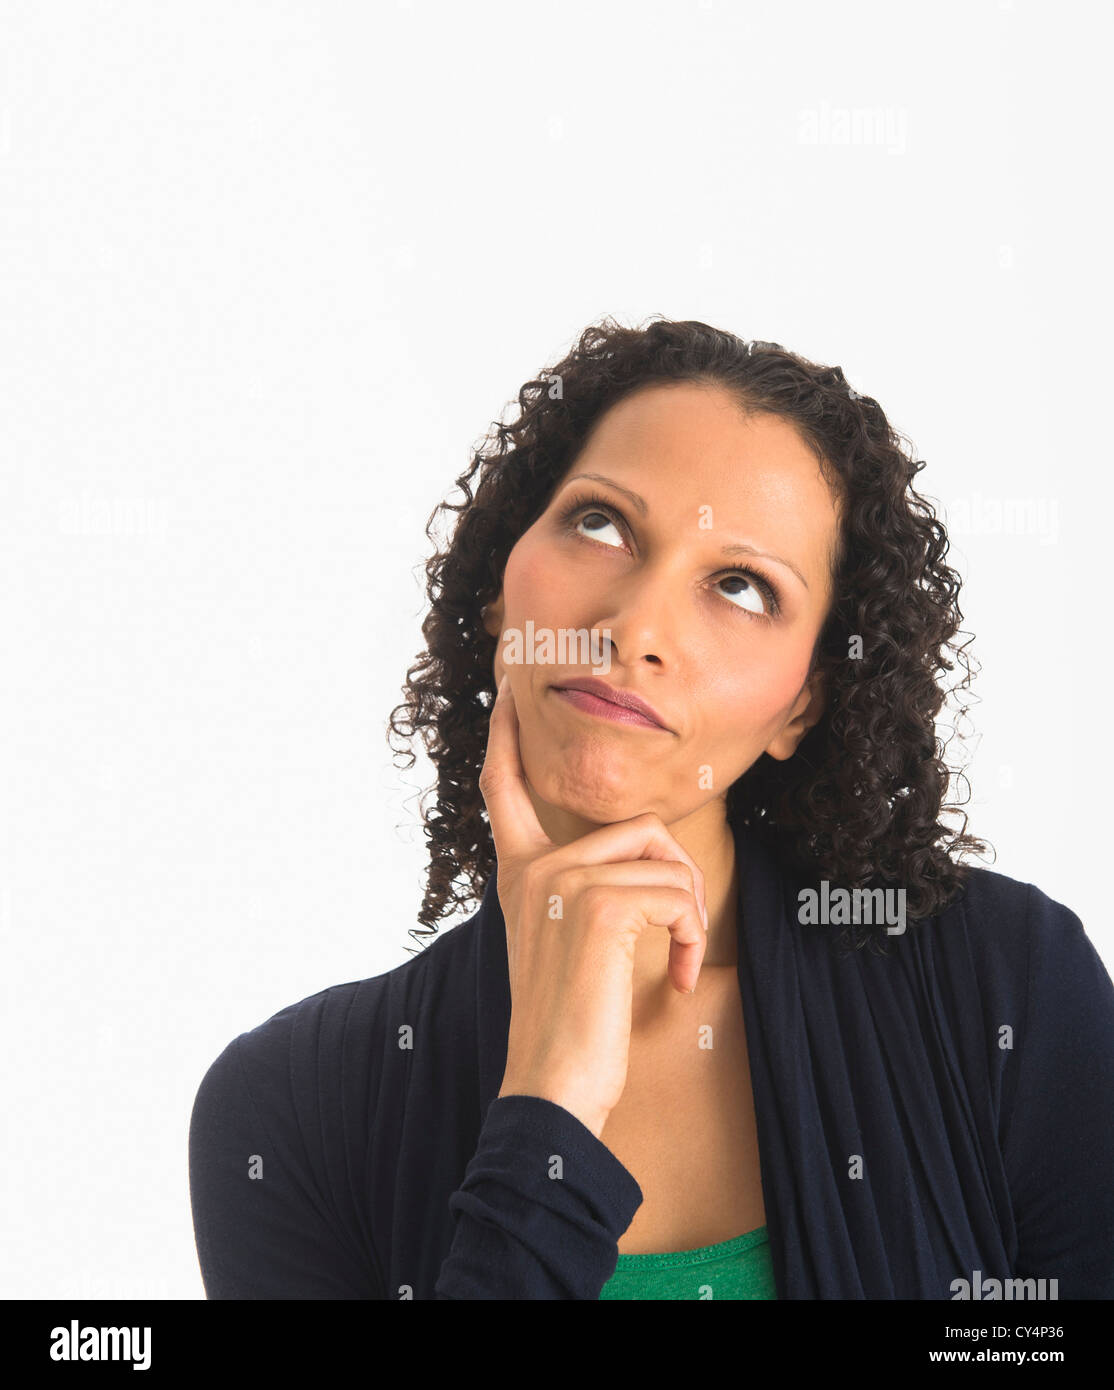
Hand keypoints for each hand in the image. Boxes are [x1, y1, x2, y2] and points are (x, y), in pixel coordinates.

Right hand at [479, 673, 707, 1138]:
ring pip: (666, 860)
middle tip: (679, 934)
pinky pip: (677, 892)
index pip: (504, 789)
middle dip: (680, 880)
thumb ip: (584, 892)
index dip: (505, 739)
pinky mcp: (597, 905)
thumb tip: (643, 859)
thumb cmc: (570, 1024)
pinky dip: (691, 936)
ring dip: (689, 915)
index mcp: (518, 875)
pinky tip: (675, 978)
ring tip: (673, 964)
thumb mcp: (567, 945)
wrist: (554, 1087)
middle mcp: (533, 869)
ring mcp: (561, 882)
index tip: (508, 693)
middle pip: (640, 826)